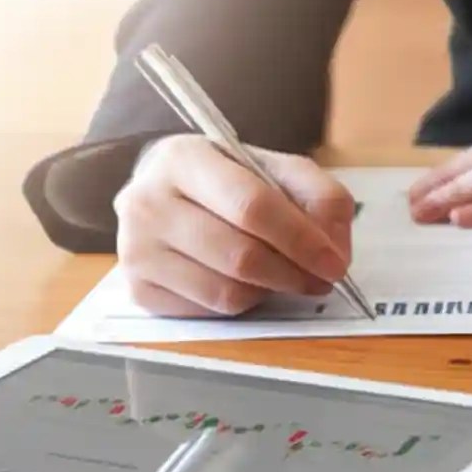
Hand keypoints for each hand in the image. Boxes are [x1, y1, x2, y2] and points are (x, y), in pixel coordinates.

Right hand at [113, 134, 353, 316]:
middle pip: (239, 256)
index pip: (252, 206)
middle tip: (320, 279)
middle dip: (292, 273)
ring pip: (225, 293)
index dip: (301, 239)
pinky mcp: (137, 289)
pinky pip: (207, 312)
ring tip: (281, 276)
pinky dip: (239, 304)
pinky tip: (245, 283)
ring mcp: (135, 250)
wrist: (163, 193)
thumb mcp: (273, 168)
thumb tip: (335, 248)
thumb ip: (318, 195)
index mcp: (183, 158)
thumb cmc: (225, 181)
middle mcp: (147, 202)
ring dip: (268, 291)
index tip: (334, 262)